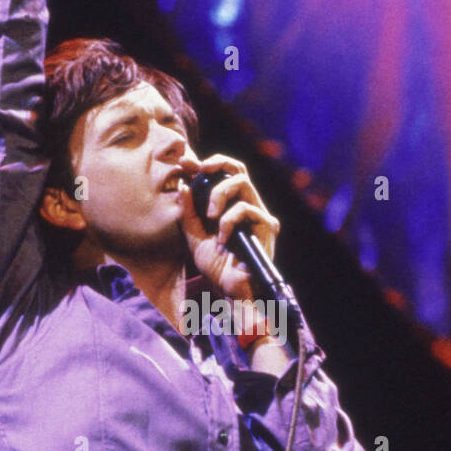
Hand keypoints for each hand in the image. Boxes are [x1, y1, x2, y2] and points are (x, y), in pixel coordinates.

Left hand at [177, 153, 280, 301]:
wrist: (228, 288)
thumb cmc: (216, 265)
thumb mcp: (194, 235)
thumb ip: (188, 211)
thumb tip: (183, 184)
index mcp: (232, 205)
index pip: (224, 174)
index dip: (206, 163)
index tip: (185, 162)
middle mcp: (249, 205)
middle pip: (238, 168)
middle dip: (216, 165)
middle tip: (200, 171)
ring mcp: (260, 214)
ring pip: (242, 183)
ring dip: (220, 195)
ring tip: (210, 217)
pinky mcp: (268, 226)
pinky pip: (246, 209)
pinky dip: (228, 222)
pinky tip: (223, 239)